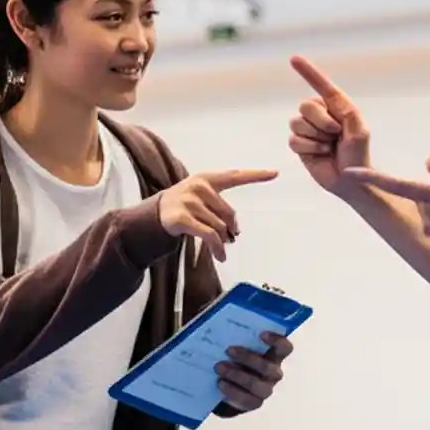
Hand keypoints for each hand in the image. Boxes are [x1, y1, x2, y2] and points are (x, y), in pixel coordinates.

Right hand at [158, 169, 278, 261]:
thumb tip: (235, 231)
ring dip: (223, 242)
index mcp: (207, 179)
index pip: (235, 176)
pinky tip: (220, 256)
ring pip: (219, 227)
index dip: (256, 175)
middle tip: (231, 238)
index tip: (275, 173)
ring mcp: (188, 201)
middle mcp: (198, 186)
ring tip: (221, 249)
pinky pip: (209, 235)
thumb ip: (220, 209)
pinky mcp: (182, 218)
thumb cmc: (184, 207)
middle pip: (228, 213)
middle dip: (231, 229)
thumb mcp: (202, 201)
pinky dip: (217, 248)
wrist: (153, 215)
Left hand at [214, 332, 294, 412]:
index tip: (261, 334)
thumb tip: (218, 316)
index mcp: (274, 355)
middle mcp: (274, 373)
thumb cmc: (234, 357)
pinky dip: (233, 392)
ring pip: (258, 386)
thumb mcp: (236, 343)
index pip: (285, 348)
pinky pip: (247, 401)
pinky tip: (220, 384)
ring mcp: (265, 390)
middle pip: (269, 367)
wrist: (226, 384)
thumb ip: (236, 333)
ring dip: (238, 376)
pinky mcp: (254, 403)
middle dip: (248, 358)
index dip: (277, 341)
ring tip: (219, 367)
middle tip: (228, 350)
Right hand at [287, 55, 370, 195]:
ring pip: (297, 122)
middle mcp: (321, 115)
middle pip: (306, 106)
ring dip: (315, 137)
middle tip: (335, 134)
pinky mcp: (300, 144)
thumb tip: (330, 98)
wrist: (350, 181)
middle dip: (320, 121)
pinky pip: (294, 139)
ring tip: (329, 146)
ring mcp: (309, 129)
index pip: (322, 86)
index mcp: (337, 107)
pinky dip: (308, 147)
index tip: (294, 58)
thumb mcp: (359, 131)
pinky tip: (320, 154)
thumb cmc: (359, 156)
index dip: (308, 72)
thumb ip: (347, 112)